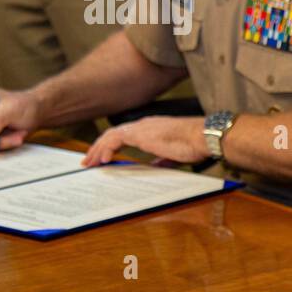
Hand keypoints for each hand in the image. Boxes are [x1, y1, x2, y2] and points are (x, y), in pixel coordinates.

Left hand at [82, 116, 207, 166]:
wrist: (202, 137)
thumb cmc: (195, 145)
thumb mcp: (174, 155)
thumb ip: (162, 159)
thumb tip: (155, 166)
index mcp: (152, 129)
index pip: (125, 135)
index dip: (112, 146)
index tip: (105, 158)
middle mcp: (143, 125)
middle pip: (114, 135)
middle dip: (99, 148)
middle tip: (90, 161)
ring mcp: (141, 128)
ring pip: (110, 136)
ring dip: (98, 149)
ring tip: (89, 162)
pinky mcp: (140, 134)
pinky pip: (115, 140)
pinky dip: (107, 149)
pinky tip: (104, 160)